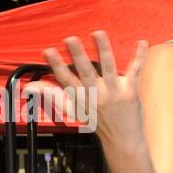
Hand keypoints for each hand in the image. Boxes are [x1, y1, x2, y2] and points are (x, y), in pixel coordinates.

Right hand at [32, 31, 147, 147]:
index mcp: (81, 97)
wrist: (123, 139)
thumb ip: (52, 96)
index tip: (48, 51)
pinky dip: (139, 56)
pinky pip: (135, 70)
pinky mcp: (131, 90)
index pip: (66, 79)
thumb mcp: (72, 111)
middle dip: (78, 54)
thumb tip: (30, 87)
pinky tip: (142, 42)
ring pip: (109, 67)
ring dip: (104, 49)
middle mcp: (97, 93)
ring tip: (98, 33)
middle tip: (70, 39)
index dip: (56, 65)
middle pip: (86, 71)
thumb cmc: (97, 122)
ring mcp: (115, 91)